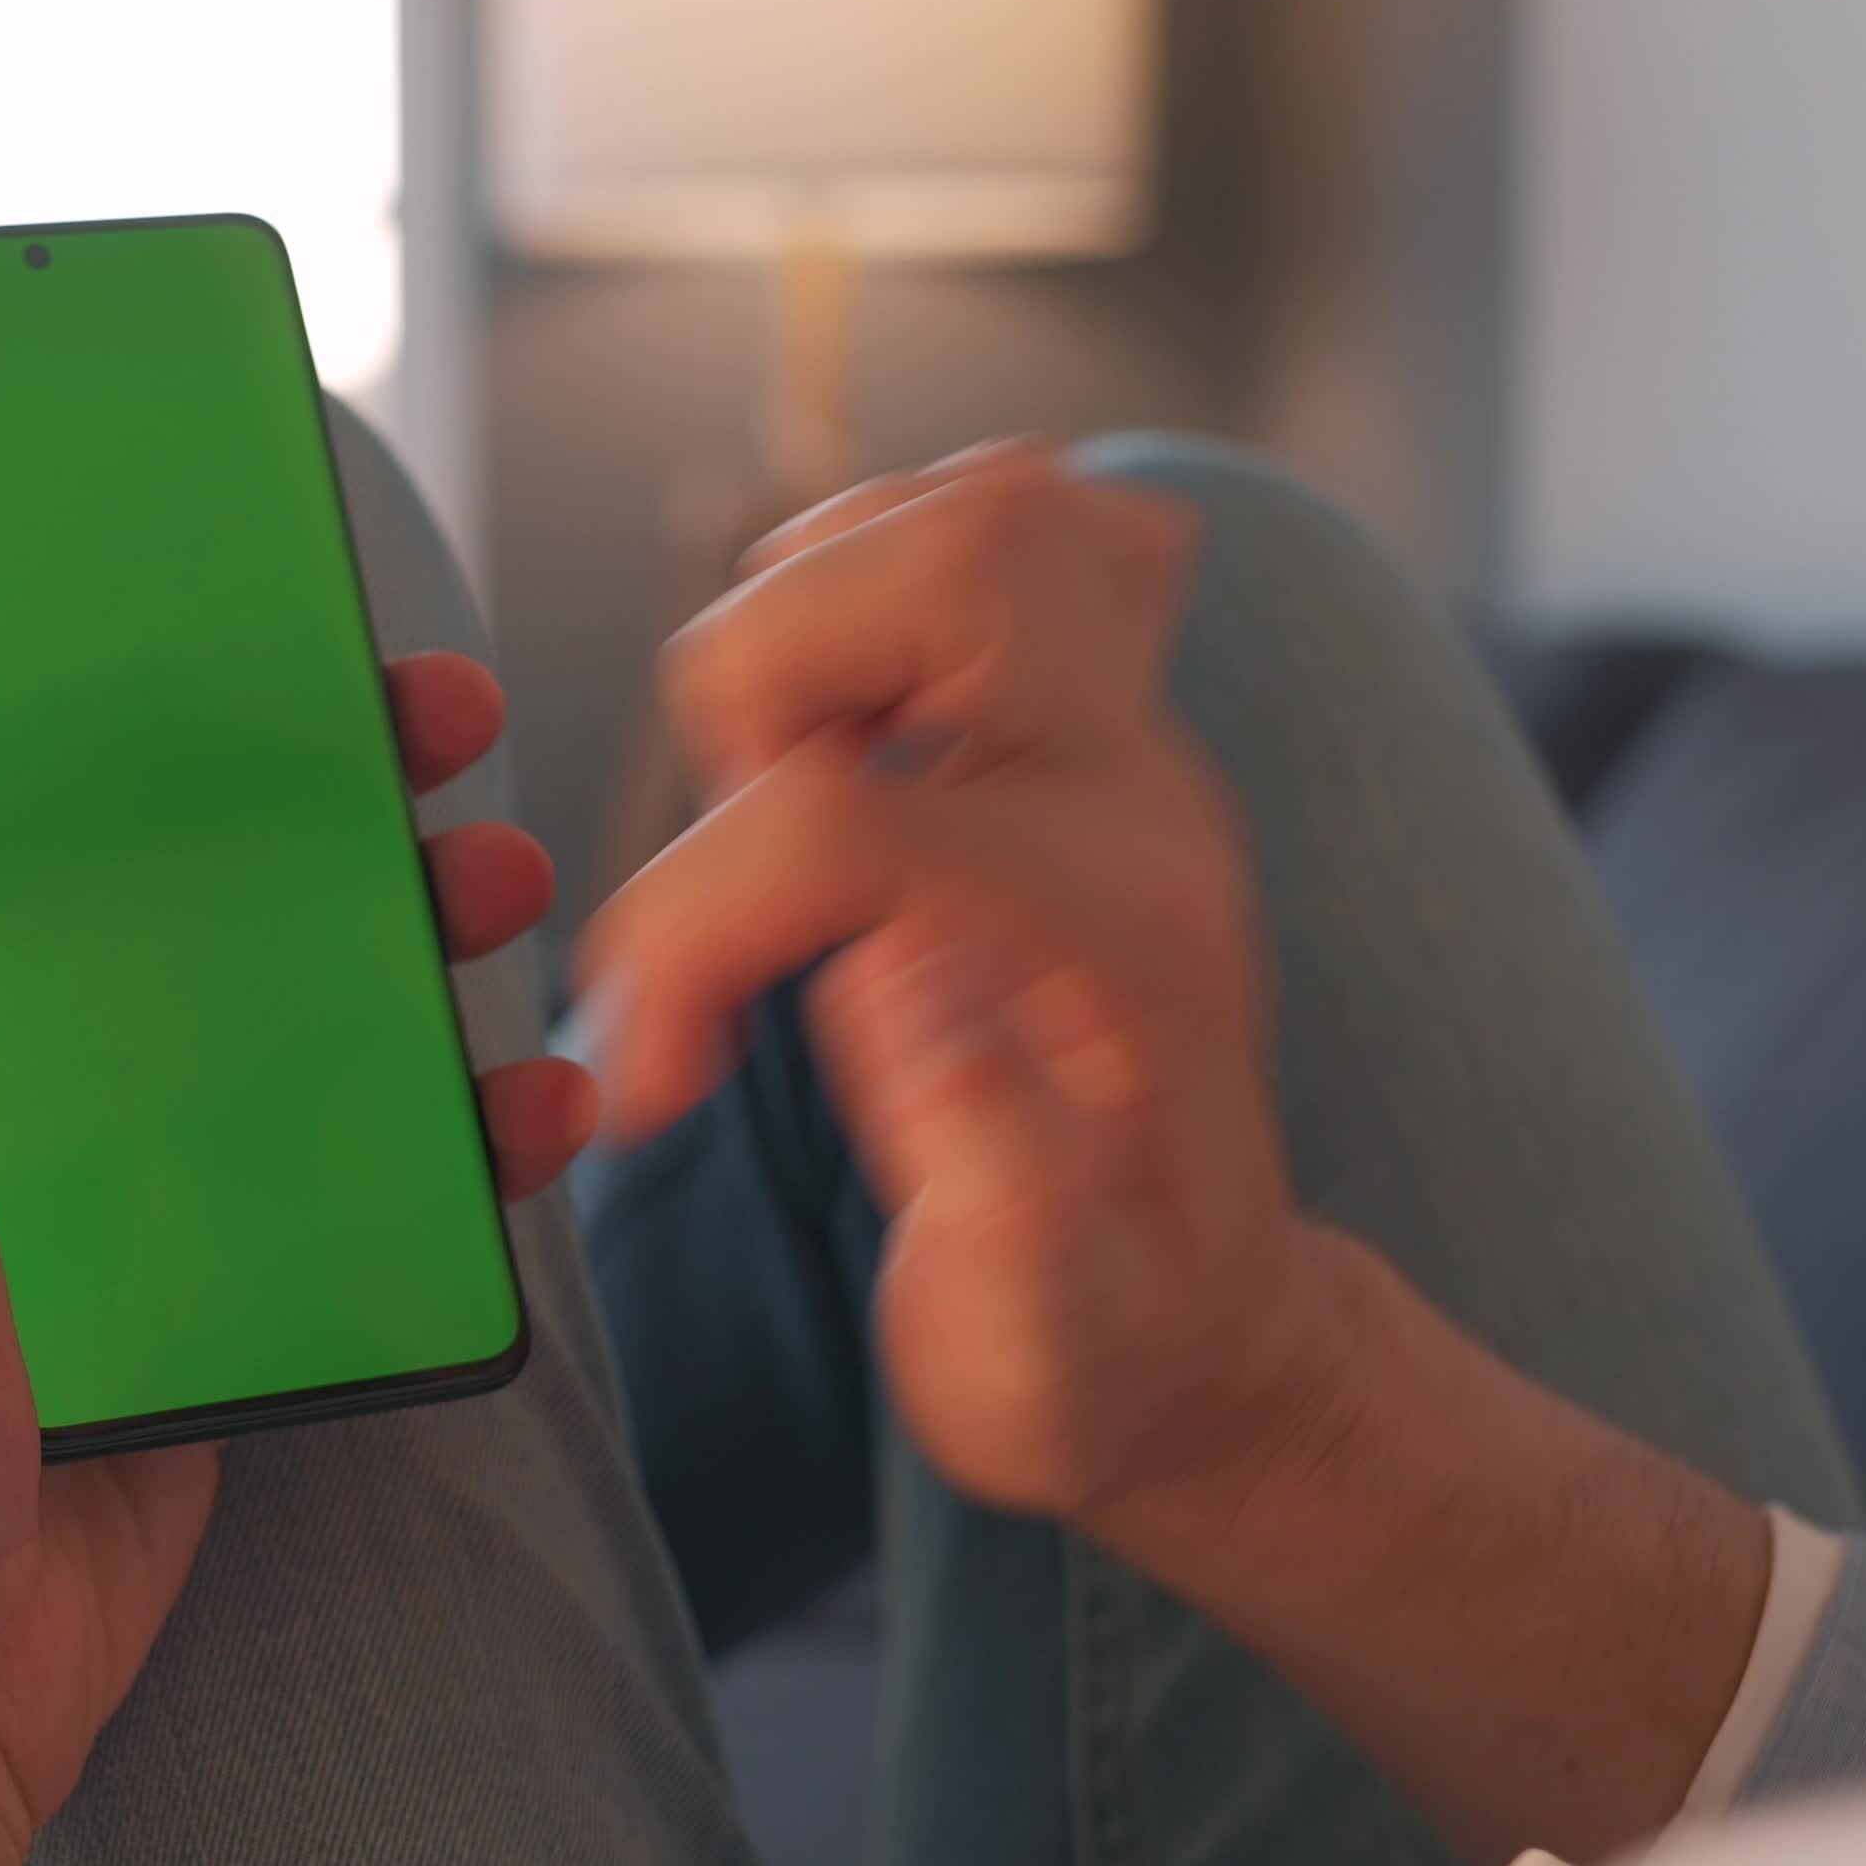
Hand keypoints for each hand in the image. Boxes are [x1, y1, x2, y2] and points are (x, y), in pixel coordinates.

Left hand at [0, 649, 589, 1858]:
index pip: (6, 805)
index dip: (122, 700)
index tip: (247, 622)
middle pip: (177, 892)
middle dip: (315, 803)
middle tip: (446, 732)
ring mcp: (107, 1199)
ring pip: (282, 1025)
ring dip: (404, 951)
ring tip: (509, 898)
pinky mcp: (203, 1304)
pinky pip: (340, 1187)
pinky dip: (440, 1142)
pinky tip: (533, 1111)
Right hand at [581, 442, 1327, 1527]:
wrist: (1212, 1352)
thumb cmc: (1096, 1361)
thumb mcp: (1032, 1345)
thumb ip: (984, 1160)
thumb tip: (894, 960)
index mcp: (1113, 941)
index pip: (841, 819)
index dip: (689, 934)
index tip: (653, 1082)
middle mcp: (1141, 802)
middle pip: (968, 554)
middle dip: (770, 675)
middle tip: (733, 842)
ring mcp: (1129, 748)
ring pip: (992, 504)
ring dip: (820, 613)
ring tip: (771, 785)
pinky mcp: (1095, 733)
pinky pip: (1012, 536)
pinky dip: (877, 582)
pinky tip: (829, 732)